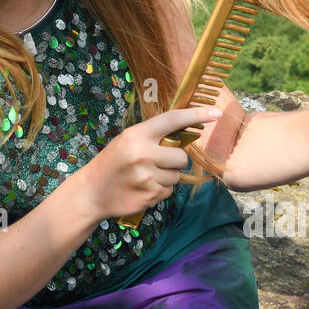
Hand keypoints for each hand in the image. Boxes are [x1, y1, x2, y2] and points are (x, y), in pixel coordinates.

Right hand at [78, 105, 220, 221]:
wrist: (91, 192)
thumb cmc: (112, 162)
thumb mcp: (127, 141)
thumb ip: (152, 136)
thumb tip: (186, 132)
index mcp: (137, 135)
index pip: (172, 120)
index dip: (196, 114)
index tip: (217, 112)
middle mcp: (143, 154)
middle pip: (181, 157)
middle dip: (175, 161)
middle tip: (158, 162)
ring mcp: (147, 177)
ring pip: (176, 176)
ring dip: (167, 177)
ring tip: (145, 176)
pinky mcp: (149, 196)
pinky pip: (169, 192)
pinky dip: (160, 190)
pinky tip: (143, 188)